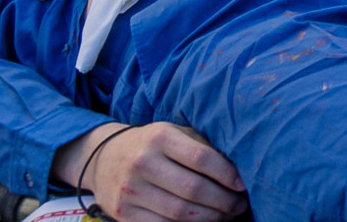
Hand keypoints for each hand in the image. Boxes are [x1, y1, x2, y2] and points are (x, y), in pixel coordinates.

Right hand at [53, 123, 246, 221]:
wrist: (104, 158)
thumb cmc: (153, 144)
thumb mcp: (175, 133)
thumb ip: (202, 147)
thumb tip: (237, 169)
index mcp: (161, 137)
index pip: (202, 158)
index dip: (227, 174)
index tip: (242, 184)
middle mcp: (143, 163)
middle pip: (193, 189)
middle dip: (223, 201)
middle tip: (239, 205)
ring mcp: (130, 190)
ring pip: (179, 213)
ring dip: (210, 218)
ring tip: (227, 215)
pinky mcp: (122, 213)